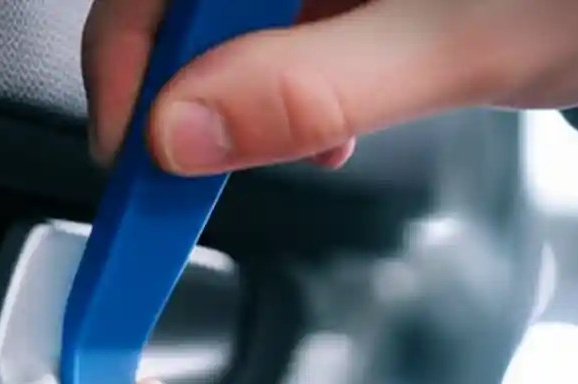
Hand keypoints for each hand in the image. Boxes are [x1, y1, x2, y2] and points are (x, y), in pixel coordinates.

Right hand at [82, 0, 577, 173]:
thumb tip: (186, 134)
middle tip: (183, 173)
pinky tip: (318, 128)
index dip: (127, 59)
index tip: (133, 149)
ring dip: (223, 104)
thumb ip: (312, 88)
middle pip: (179, 5)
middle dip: (175, 93)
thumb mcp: (449, 47)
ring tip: (275, 153)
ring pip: (216, 28)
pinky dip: (269, 94)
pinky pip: (262, 37)